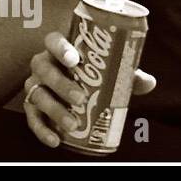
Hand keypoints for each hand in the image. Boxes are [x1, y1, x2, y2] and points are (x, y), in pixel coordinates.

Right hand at [23, 30, 155, 147]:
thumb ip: (127, 75)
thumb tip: (148, 82)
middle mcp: (43, 65)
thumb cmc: (92, 77)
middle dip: (60, 84)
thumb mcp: (110, 73)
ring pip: (36, 94)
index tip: (74, 59)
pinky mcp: (32, 107)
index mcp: (59, 50)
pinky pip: (32, 117)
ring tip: (72, 124)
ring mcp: (35, 86)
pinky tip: (56, 140)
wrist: (72, 92)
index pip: (53, 41)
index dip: (60, 48)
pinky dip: (41, 129)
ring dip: (53, 109)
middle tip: (80, 98)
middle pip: (42, 68)